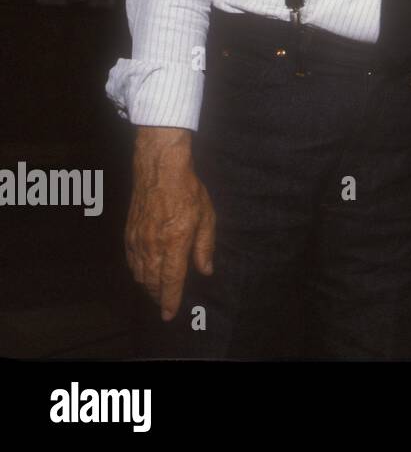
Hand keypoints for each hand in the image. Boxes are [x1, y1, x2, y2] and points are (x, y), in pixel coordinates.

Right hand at [125, 127, 215, 321]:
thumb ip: (205, 247)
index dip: (170, 300)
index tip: (169, 314)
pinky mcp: (129, 233)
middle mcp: (153, 246)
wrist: (159, 170)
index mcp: (175, 242)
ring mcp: (138, 240)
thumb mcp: (206, 217)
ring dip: (147, 286)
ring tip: (156, 292)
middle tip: (165, 304)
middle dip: (158, 296)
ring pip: (139, 273)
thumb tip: (205, 270)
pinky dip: (137, 271)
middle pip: (152, 281)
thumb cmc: (187, 191)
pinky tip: (143, 273)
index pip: (171, 280)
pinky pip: (131, 261)